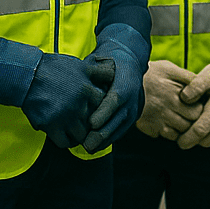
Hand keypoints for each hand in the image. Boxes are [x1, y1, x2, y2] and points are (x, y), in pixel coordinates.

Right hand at [21, 52, 113, 148]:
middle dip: (93, 124)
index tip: (98, 110)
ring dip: (81, 135)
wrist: (28, 75)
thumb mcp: (80, 65)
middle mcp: (78, 103)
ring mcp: (65, 116)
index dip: (102, 108)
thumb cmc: (55, 67)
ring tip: (78, 131)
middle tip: (90, 125)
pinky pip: (65, 142)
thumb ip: (98, 72)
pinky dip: (67, 141)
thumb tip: (114, 73)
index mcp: (86, 88)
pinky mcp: (51, 126)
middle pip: (94, 122)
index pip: (104, 105)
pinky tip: (66, 136)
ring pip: (82, 135)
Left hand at [83, 24, 150, 152]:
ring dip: (105, 140)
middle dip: (102, 133)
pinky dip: (109, 139)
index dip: (104, 112)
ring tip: (87, 148)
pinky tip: (96, 146)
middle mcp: (133, 95)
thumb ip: (90, 71)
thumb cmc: (109, 60)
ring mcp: (134, 107)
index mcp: (125, 79)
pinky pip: (122, 130)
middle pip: (119, 118)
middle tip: (85, 144)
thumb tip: (74, 76)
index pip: (116, 98)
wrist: (129, 61)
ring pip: (121, 128)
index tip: (91, 123)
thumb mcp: (101, 60)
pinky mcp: (133, 116)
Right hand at [135, 60, 202, 139]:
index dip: (201, 108)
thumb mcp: (169, 68)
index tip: (199, 105)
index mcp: (175, 93)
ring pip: (181, 132)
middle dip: (194, 120)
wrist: (125, 83)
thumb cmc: (151, 74)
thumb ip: (187, 77)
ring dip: (184, 127)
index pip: (197, 109)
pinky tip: (171, 124)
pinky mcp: (150, 128)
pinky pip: (168, 137)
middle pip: (191, 122)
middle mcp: (168, 108)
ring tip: (182, 119)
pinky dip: (172, 133)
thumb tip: (203, 85)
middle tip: (192, 114)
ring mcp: (159, 120)